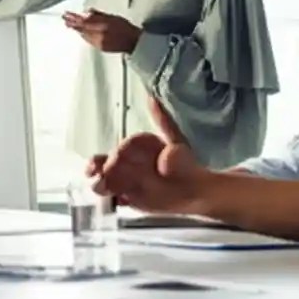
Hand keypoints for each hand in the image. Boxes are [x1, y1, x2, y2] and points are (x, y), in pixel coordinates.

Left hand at [62, 9, 141, 53]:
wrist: (132, 42)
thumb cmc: (125, 28)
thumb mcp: (113, 17)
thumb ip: (99, 15)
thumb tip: (89, 11)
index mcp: (101, 25)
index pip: (83, 21)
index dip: (74, 18)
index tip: (66, 15)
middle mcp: (97, 35)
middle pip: (81, 28)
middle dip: (72, 24)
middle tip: (64, 20)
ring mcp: (98, 42)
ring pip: (84, 35)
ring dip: (77, 30)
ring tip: (70, 25)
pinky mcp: (100, 47)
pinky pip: (88, 40)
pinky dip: (84, 35)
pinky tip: (81, 33)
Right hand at [93, 97, 201, 212]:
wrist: (198, 189)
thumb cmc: (187, 162)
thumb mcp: (175, 138)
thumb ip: (162, 120)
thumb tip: (152, 98)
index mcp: (136, 147)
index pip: (120, 150)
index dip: (113, 155)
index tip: (110, 160)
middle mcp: (128, 163)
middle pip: (107, 165)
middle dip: (101, 170)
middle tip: (102, 177)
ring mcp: (128, 180)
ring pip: (106, 180)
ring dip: (101, 184)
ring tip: (103, 189)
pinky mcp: (130, 198)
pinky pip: (115, 197)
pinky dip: (112, 199)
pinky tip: (116, 200)